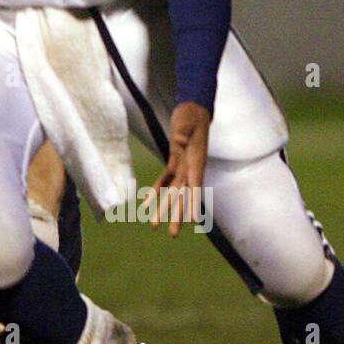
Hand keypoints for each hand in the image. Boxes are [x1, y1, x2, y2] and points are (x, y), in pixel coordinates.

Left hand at [151, 101, 211, 235]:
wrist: (194, 109)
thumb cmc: (192, 115)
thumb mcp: (188, 121)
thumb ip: (184, 132)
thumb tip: (179, 140)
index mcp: (196, 161)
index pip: (196, 186)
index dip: (193, 203)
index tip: (193, 220)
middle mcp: (191, 168)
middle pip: (184, 196)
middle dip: (177, 215)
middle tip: (173, 235)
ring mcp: (183, 166)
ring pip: (173, 192)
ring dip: (164, 209)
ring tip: (154, 225)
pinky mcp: (175, 161)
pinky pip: (165, 179)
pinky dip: (156, 191)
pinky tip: (146, 203)